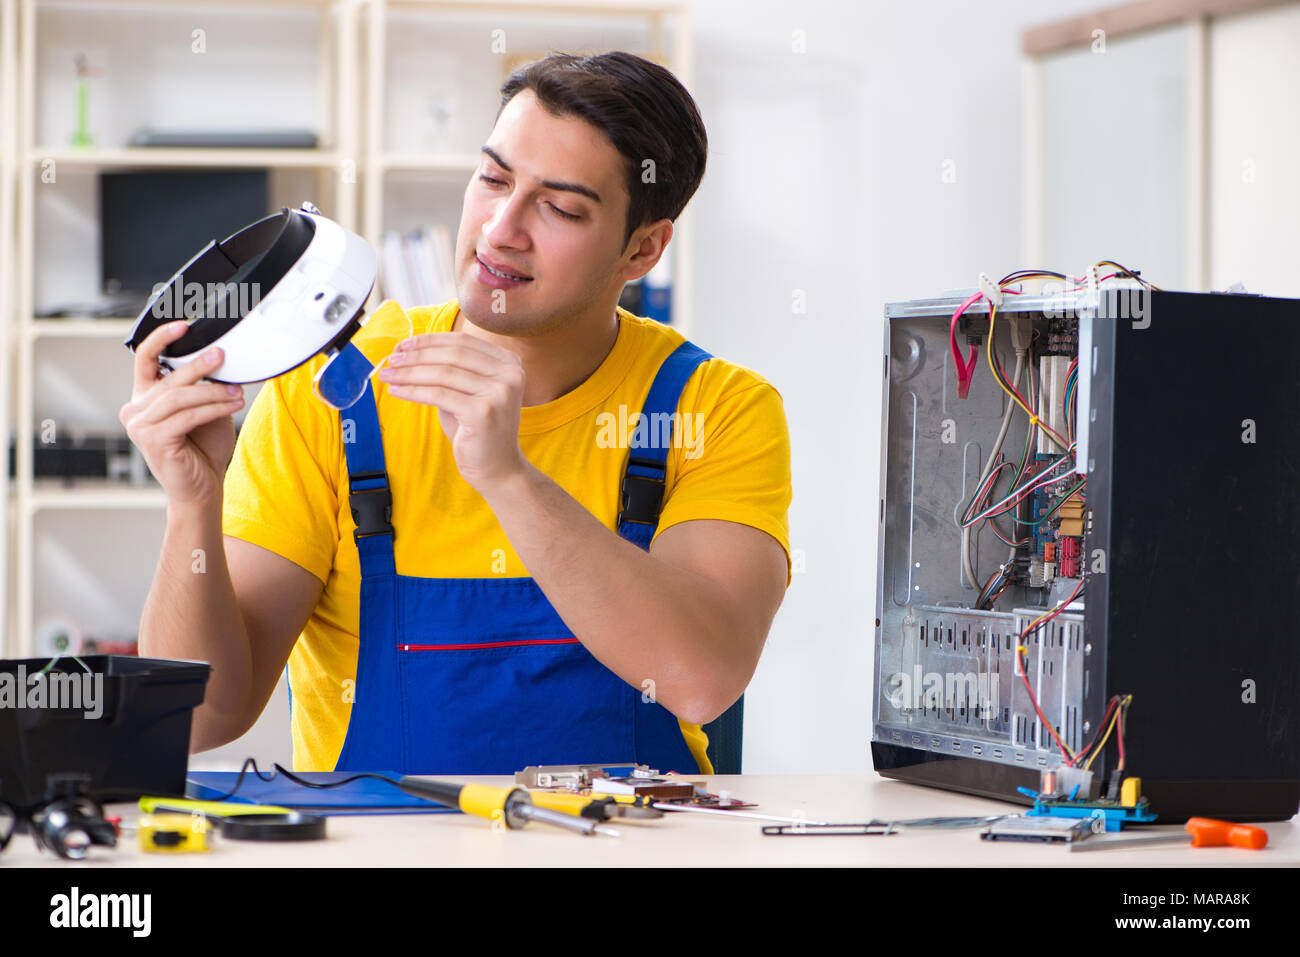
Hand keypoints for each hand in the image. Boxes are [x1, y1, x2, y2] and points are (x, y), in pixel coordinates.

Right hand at [119, 321, 244, 509]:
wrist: (202, 489)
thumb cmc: (204, 450)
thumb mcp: (206, 410)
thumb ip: (204, 388)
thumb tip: (221, 362)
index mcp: (144, 398)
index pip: (144, 359)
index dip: (161, 339)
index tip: (183, 326)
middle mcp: (135, 409)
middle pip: (168, 379)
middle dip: (199, 366)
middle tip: (222, 356)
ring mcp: (140, 426)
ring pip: (179, 397)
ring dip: (212, 392)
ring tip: (236, 391)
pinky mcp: (153, 439)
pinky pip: (187, 416)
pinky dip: (212, 408)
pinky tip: (233, 404)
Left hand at [377, 332, 527, 493]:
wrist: (497, 468)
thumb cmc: (477, 430)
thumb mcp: (466, 392)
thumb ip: (448, 371)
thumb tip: (407, 353)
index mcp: (510, 363)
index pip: (463, 342)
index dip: (430, 341)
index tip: (403, 345)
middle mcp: (510, 374)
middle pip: (453, 355)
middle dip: (417, 356)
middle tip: (391, 360)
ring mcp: (499, 393)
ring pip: (443, 374)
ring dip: (409, 373)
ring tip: (388, 375)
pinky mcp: (483, 412)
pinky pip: (439, 395)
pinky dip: (413, 391)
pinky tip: (396, 391)